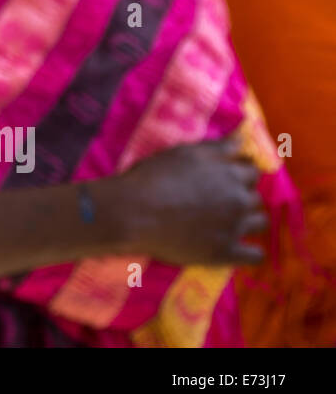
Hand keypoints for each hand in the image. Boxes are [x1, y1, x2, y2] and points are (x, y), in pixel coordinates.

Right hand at [116, 135, 267, 265]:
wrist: (134, 212)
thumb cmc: (154, 177)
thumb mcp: (185, 153)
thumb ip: (218, 147)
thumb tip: (243, 137)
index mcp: (230, 174)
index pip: (252, 171)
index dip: (239, 174)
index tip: (224, 179)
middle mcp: (238, 199)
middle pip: (255, 197)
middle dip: (241, 196)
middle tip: (218, 200)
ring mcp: (234, 228)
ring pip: (259, 223)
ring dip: (248, 220)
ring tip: (226, 222)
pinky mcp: (225, 253)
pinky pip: (254, 256)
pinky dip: (250, 252)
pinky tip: (237, 248)